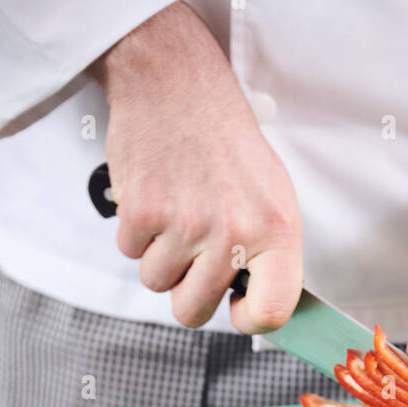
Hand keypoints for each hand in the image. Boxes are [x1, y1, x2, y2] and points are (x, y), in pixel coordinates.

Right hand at [91, 2, 301, 332]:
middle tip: (192, 255)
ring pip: (156, 283)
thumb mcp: (272, 195)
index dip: (249, 320)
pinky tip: (155, 196)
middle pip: (193, 312)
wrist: (176, 84)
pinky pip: (130, 254)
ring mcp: (186, 225)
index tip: (237, 308)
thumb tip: (261, 306)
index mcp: (276, 231)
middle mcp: (233, 233)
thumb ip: (270, 254)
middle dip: (186, 292)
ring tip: (175, 212)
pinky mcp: (143, 212)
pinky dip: (136, 232)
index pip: (272, 312)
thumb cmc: (227, 144)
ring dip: (159, 257)